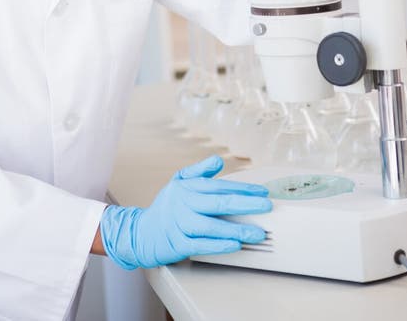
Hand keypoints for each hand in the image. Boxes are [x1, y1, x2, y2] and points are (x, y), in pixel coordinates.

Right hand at [99, 154, 271, 268]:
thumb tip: (218, 160)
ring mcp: (181, 224)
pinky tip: (235, 245)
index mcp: (188, 187)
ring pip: (212, 226)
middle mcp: (185, 204)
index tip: (262, 192)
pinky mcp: (178, 244)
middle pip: (219, 203)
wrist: (140, 232)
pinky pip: (202, 245)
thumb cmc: (166, 207)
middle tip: (267, 206)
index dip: (243, 189)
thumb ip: (200, 171)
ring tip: (257, 232)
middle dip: (246, 204)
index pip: (220, 186)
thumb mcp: (178, 182)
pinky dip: (219, 245)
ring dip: (237, 229)